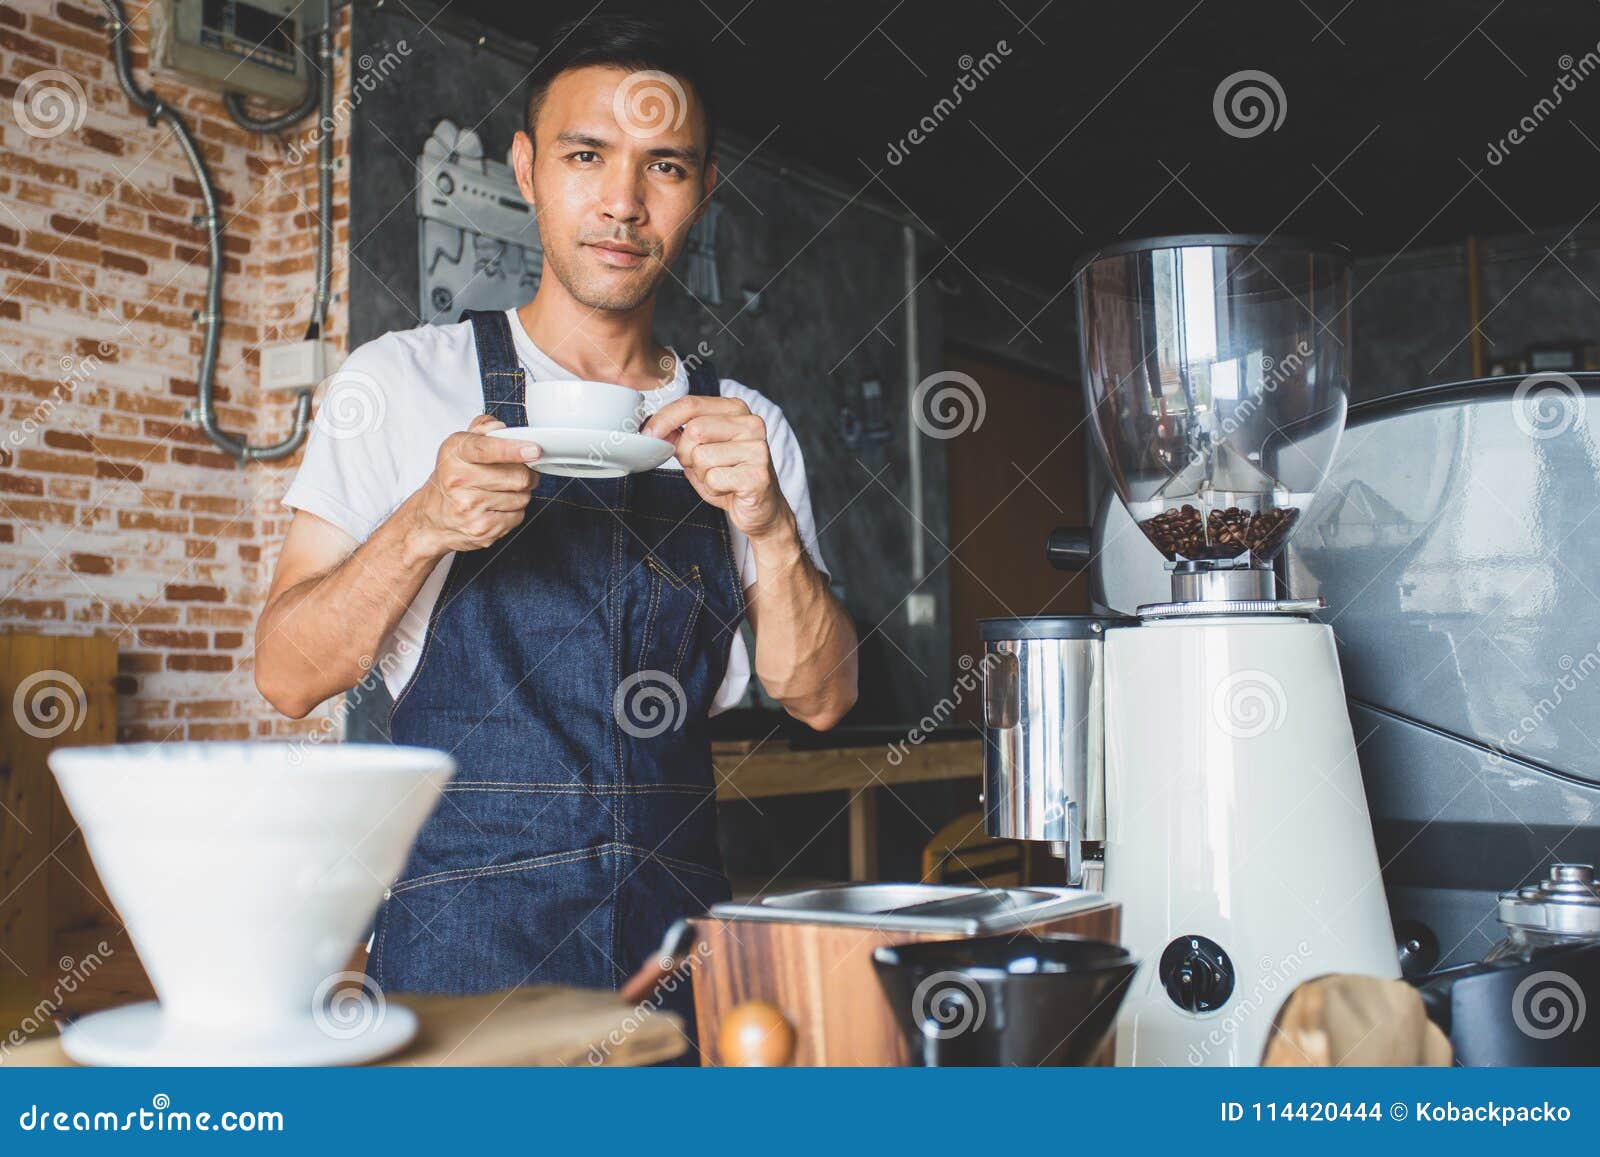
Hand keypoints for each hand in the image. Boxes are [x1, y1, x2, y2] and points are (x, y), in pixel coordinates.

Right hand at [405, 413, 540, 557]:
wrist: (432, 519)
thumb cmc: (453, 479)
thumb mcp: (460, 448)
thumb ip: (482, 430)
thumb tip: (499, 427)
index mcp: (454, 455)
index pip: (486, 449)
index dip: (513, 449)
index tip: (534, 450)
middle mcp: (458, 481)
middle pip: (517, 476)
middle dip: (526, 474)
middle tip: (519, 473)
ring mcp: (469, 508)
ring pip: (522, 497)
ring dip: (519, 494)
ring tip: (501, 492)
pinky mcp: (482, 529)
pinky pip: (518, 516)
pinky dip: (514, 512)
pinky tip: (496, 508)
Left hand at [642, 395, 791, 540]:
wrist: (762, 509)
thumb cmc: (730, 477)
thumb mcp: (701, 450)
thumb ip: (680, 435)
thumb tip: (653, 427)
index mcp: (736, 410)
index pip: (692, 403)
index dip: (665, 419)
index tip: (649, 434)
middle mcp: (751, 423)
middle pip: (695, 430)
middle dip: (686, 454)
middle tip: (700, 466)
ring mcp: (757, 448)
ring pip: (703, 457)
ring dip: (702, 475)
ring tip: (719, 478)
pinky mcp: (758, 475)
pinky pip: (715, 479)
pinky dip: (713, 490)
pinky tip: (728, 489)